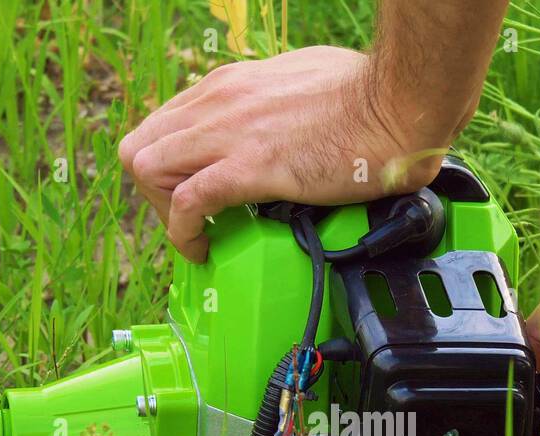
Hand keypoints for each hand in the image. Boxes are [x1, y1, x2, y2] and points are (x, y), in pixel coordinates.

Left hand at [117, 46, 450, 262]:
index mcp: (230, 85)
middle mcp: (219, 103)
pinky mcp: (251, 168)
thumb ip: (278, 103)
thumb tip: (285, 124)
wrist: (398, 102)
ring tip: (197, 237)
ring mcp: (230, 134)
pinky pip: (188, 202)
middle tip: (190, 220)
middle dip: (154, 192)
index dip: (169, 167)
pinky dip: (184, 233)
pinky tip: (203, 250)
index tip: (192, 194)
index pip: (164, 123)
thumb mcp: (304, 82)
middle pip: (140, 146)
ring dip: (164, 213)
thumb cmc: (370, 94)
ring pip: (148, 170)